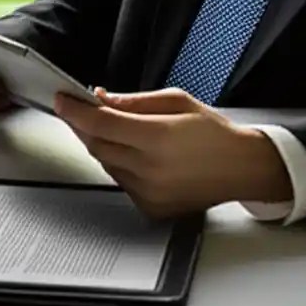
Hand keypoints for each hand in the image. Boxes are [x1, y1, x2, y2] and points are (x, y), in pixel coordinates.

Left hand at [54, 88, 292, 218]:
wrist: (242, 168)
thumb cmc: (215, 134)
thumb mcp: (177, 101)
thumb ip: (135, 101)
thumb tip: (102, 98)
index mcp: (158, 137)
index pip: (102, 123)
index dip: (77, 111)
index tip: (63, 100)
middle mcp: (151, 168)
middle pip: (97, 145)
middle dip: (84, 126)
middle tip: (80, 111)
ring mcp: (149, 192)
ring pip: (106, 164)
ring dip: (103, 145)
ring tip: (117, 130)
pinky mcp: (151, 207)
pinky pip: (120, 182)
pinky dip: (119, 166)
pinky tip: (135, 154)